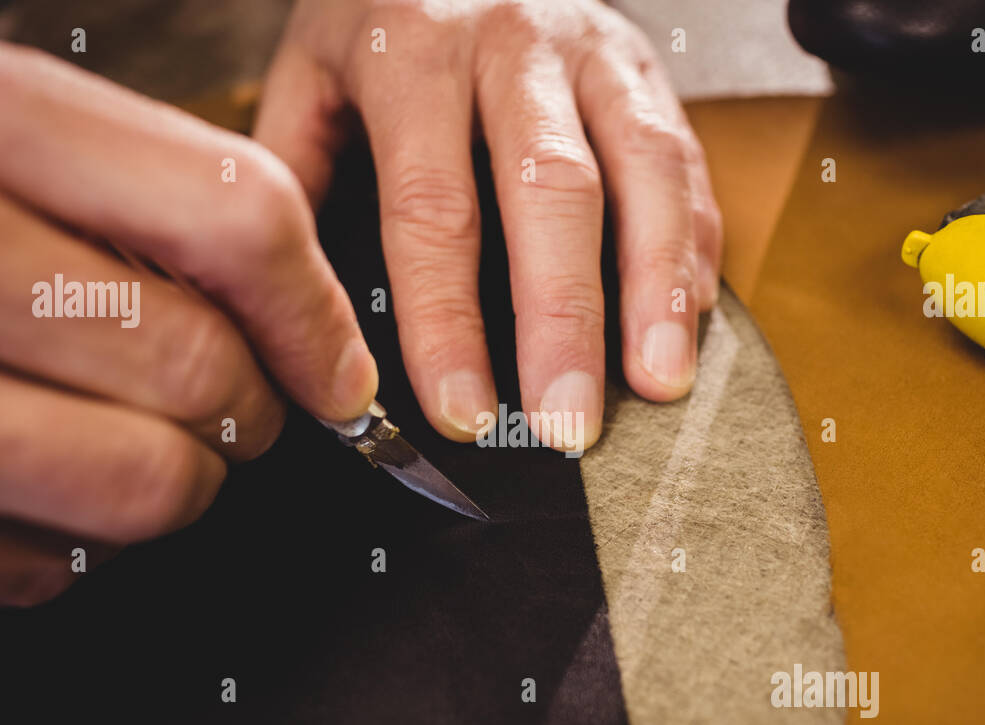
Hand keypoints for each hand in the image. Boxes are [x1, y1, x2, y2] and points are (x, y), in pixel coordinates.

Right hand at [0, 43, 377, 611]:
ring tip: (119, 452)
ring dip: (170, 488)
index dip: (317, 309)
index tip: (334, 365)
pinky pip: (41, 569)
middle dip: (245, 412)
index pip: (239, 214)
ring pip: (150, 487)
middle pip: (206, 370)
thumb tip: (290, 307)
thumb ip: (117, 192)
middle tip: (218, 409)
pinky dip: (53, 549)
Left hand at [255, 0, 722, 450]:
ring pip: (646, 169)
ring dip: (656, 287)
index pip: (434, 206)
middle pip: (553, 191)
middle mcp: (516, 39)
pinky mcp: (649, 68)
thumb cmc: (379, 17)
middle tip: (567, 424)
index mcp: (415, 48)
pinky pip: (686, 160)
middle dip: (565, 319)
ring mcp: (597, 49)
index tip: (462, 414)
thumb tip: (291, 308)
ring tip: (658, 383)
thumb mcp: (312, 72)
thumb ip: (299, 174)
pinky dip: (693, 245)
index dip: (449, 321)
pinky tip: (687, 323)